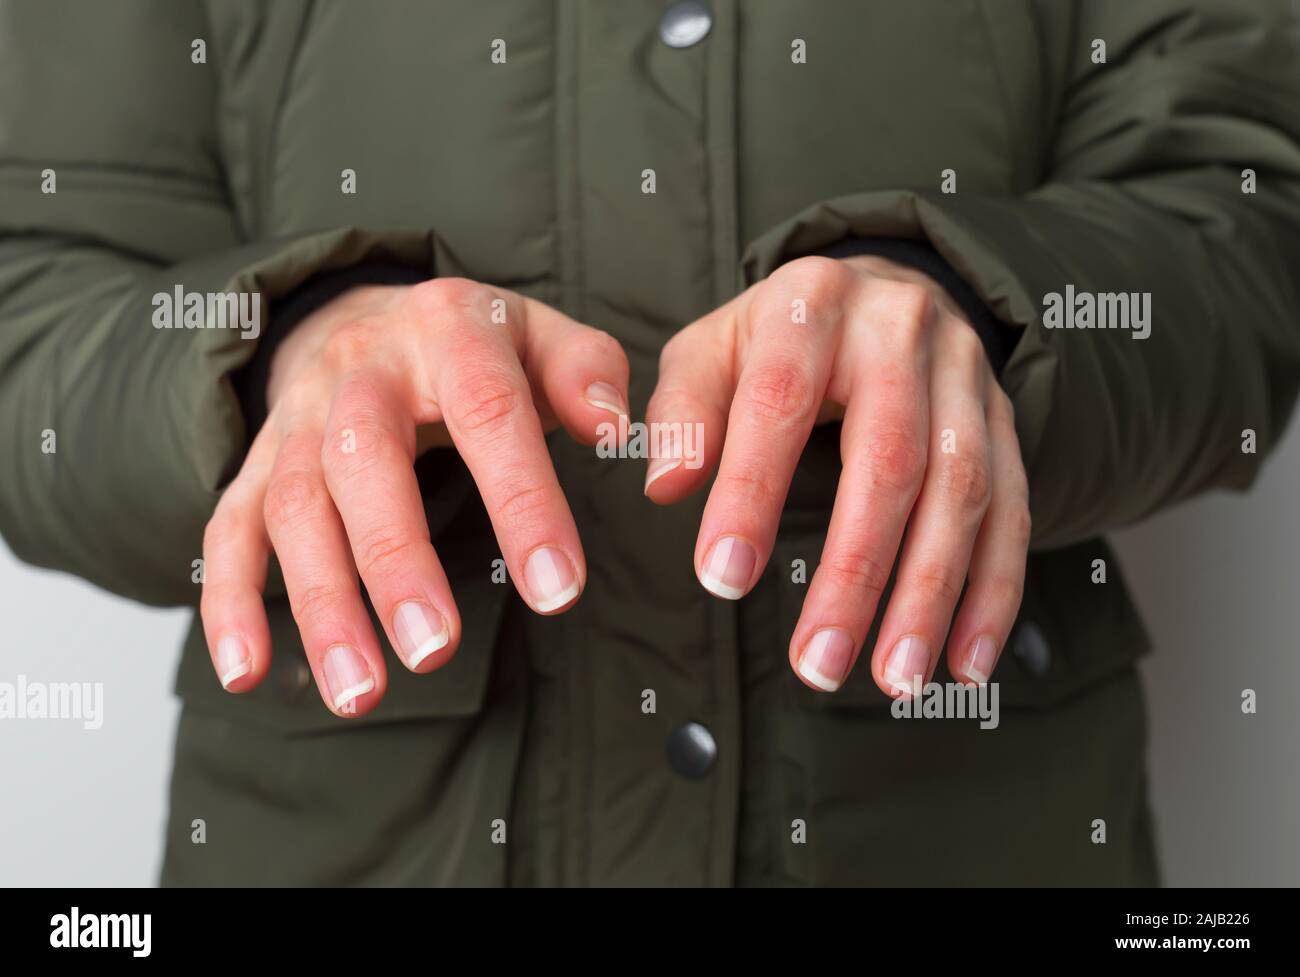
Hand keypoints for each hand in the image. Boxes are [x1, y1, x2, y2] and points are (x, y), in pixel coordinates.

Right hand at [200, 278, 628, 715]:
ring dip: (321, 605)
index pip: (490, 413)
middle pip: (363, 461)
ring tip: (360, 695)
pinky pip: (228, 528)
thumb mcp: (543, 335)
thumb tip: (611, 428)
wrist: (367, 313)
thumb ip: (588, 373)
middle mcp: (361, 368)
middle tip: (434, 652)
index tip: (556, 591)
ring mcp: (299, 417)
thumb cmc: (477, 346)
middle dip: (396, 561)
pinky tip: (247, 673)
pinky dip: (230, 602)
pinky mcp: (259, 461)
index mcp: (447, 328)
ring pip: (293, 507)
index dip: (523, 502)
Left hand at [644, 255, 1028, 695]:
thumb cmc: (778, 339)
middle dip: (855, 575)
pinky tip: (965, 662)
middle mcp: (902, 331)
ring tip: (896, 679)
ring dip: (931, 597)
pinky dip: (993, 593)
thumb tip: (669, 487)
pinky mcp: (1005, 421)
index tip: (722, 579)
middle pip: (890, 460)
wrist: (882, 292)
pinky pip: (1015, 511)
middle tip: (819, 665)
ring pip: (963, 492)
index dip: (750, 492)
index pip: (779, 401)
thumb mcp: (712, 350)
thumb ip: (684, 413)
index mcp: (812, 304)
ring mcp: (965, 377)